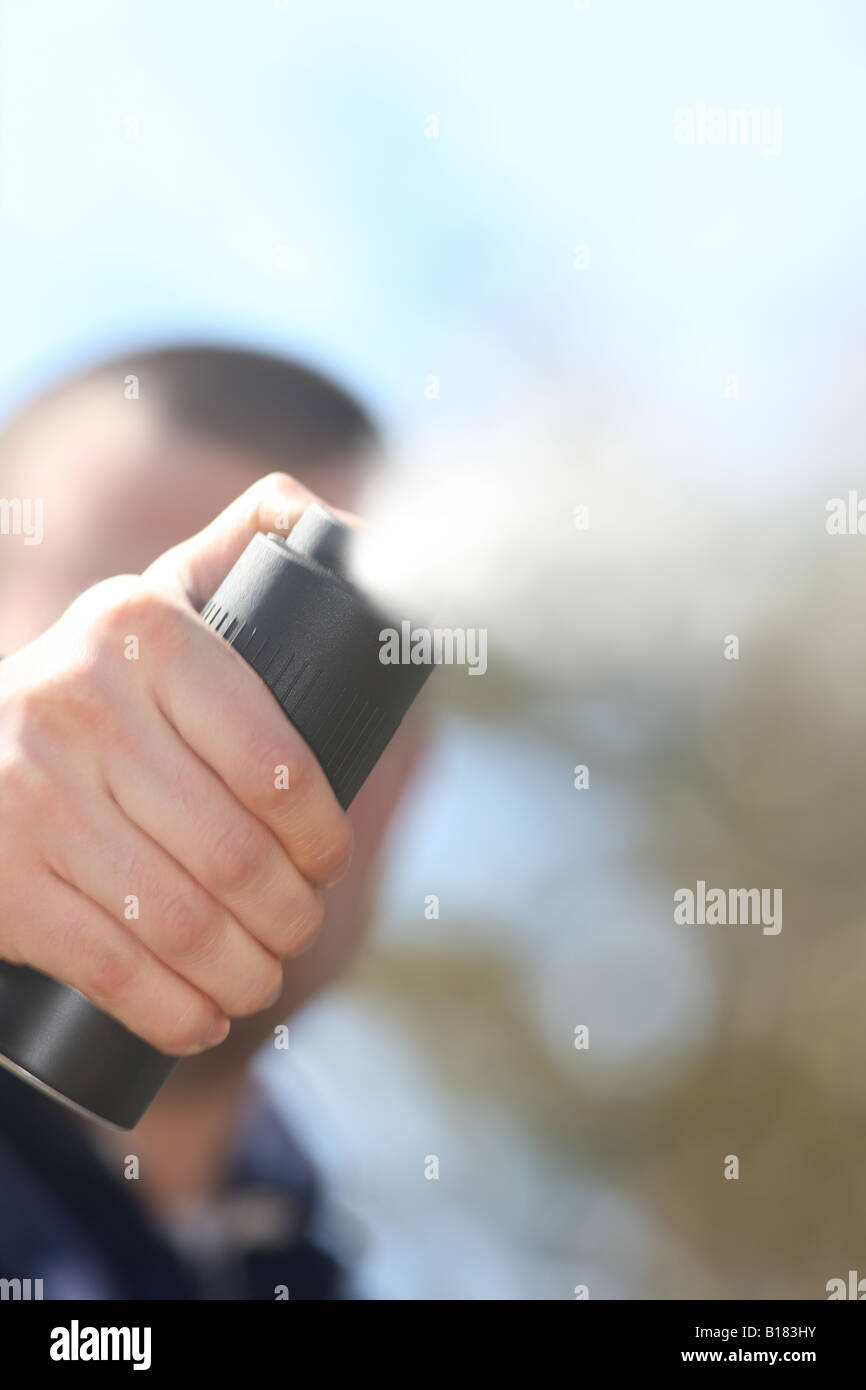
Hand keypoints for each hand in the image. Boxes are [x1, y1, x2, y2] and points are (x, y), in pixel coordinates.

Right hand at [0, 475, 354, 1054]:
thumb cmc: (91, 691)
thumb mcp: (149, 608)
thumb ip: (234, 554)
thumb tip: (333, 514)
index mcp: (142, 628)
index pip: (276, 759)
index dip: (321, 834)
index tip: (325, 859)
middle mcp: (79, 699)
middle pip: (235, 853)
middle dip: (288, 915)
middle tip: (296, 925)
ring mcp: (27, 792)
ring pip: (181, 920)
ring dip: (245, 972)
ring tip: (260, 973)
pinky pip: (112, 968)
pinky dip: (175, 1013)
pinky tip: (202, 1017)